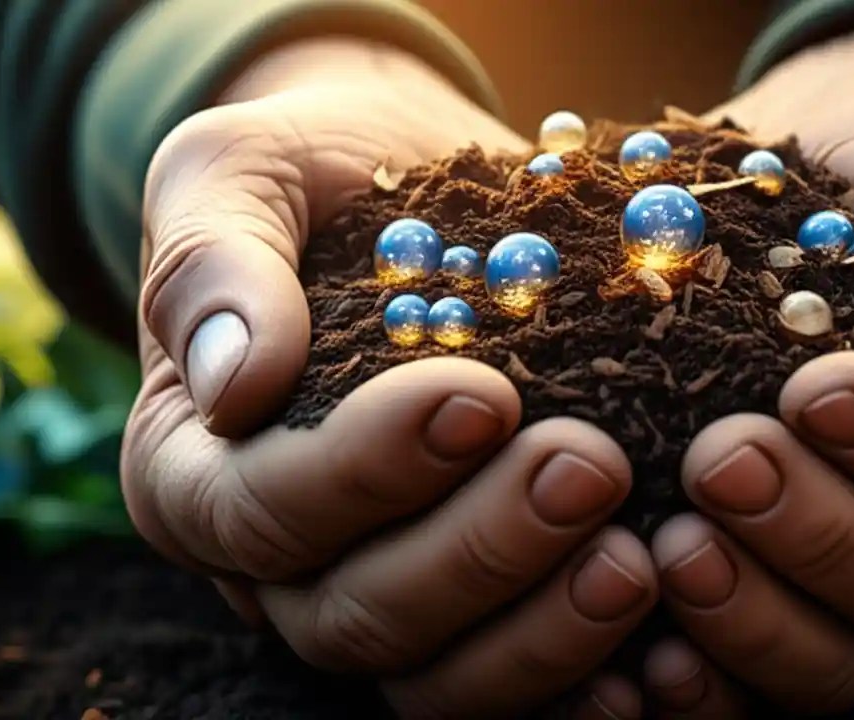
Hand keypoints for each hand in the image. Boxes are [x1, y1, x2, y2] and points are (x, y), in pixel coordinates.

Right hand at [121, 39, 657, 716]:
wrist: (405, 186)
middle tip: (588, 467)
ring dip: (541, 633)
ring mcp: (377, 589)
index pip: (259, 512)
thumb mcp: (235, 176)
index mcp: (198, 466)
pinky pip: (510, 683)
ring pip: (437, 676)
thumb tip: (235, 384)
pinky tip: (656, 660)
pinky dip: (579, 684)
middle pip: (357, 615)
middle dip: (479, 553)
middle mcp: (278, 558)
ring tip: (637, 559)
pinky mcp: (471, 606)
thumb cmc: (313, 175)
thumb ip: (213, 266)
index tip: (482, 396)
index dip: (368, 472)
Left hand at [604, 21, 853, 715]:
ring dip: (754, 617)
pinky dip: (701, 679)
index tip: (823, 388)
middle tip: (722, 460)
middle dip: (820, 534)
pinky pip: (747, 676)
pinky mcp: (760, 584)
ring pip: (836, 656)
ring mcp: (851, 572)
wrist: (811, 172)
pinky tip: (640, 653)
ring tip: (672, 546)